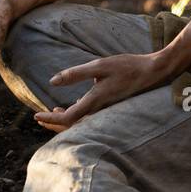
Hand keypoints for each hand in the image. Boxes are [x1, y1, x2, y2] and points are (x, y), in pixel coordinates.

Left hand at [33, 52, 173, 132]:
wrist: (154, 72)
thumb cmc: (128, 66)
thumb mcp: (99, 66)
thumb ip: (75, 74)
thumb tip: (53, 81)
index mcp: (95, 101)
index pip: (66, 118)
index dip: (49, 119)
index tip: (36, 116)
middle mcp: (100, 109)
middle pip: (72, 125)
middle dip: (54, 123)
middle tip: (39, 118)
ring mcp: (107, 110)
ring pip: (81, 122)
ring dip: (65, 119)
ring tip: (53, 112)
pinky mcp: (112, 106)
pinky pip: (90, 116)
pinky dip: (77, 114)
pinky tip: (75, 104)